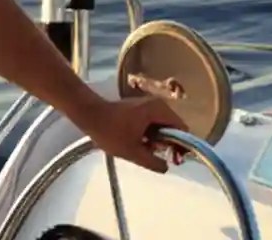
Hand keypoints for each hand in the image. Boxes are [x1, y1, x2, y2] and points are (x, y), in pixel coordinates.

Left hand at [72, 95, 189, 172]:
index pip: (182, 129)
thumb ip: (152, 162)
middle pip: (174, 127)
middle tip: (159, 157)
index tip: (174, 159)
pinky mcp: (141, 108)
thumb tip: (166, 167)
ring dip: (158, 140)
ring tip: (146, 151)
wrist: (89, 114)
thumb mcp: (132, 152)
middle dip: (169, 144)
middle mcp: (158, 104)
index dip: (181, 146)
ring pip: (163, 127)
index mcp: (158, 111)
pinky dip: (151, 135)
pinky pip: (154, 123)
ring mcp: (149, 105)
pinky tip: (140, 144)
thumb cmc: (110, 131)